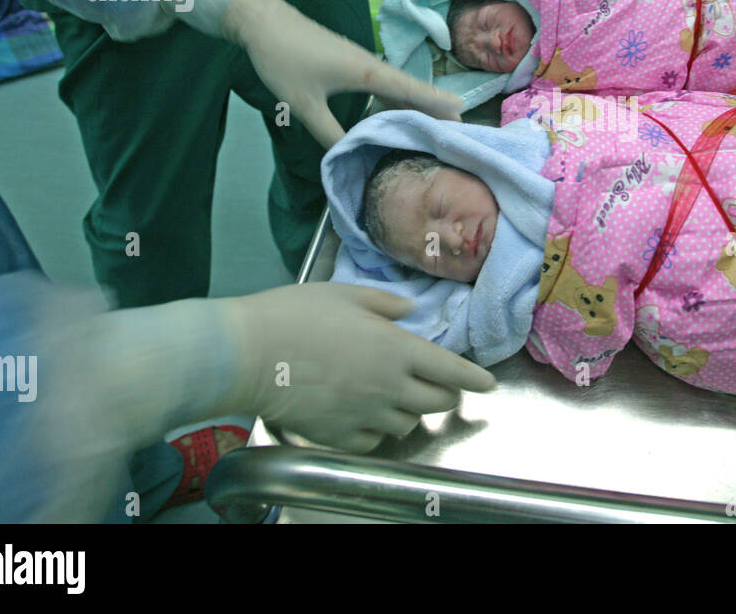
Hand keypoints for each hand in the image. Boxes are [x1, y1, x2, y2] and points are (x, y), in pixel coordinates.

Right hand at [220, 282, 495, 453]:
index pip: (452, 370)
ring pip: (407, 424)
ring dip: (409, 412)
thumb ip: (385, 304)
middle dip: (445, 394)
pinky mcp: (340, 436)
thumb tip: (409, 310)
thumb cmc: (295, 314)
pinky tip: (365, 417)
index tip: (487, 384)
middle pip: (438, 402)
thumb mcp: (346, 294)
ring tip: (394, 398)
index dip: (474, 378)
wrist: (248, 354)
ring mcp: (366, 414)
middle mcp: (390, 386)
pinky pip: (373, 441)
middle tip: (438, 385)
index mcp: (397, 348)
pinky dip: (376, 432)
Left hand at [221, 0, 462, 145]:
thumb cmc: (284, 58)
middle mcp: (370, 64)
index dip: (437, 103)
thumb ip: (328, 132)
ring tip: (432, 121)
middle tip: (457, 126)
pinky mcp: (347, 61)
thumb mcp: (304, 103)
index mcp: (367, 72)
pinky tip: (392, 109)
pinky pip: (380, 82)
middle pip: (410, 87)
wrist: (261, 20)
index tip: (463, 113)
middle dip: (433, 106)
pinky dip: (394, 97)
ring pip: (395, 84)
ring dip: (414, 102)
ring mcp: (359, 60)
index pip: (411, 90)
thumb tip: (347, 156)